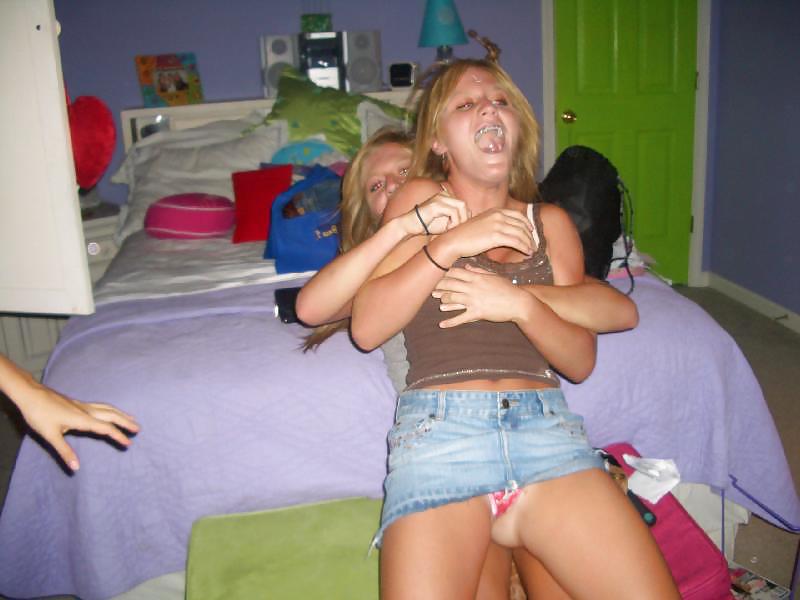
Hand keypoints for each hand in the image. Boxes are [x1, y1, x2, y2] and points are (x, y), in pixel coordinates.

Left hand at [20, 384, 138, 470]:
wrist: (30, 394)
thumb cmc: (39, 415)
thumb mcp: (50, 435)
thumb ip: (64, 451)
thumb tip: (76, 467)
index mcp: (82, 419)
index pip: (106, 428)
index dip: (118, 436)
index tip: (129, 443)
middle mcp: (86, 410)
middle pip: (111, 415)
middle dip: (126, 422)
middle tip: (138, 429)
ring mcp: (82, 405)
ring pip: (107, 408)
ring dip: (120, 414)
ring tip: (131, 418)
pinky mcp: (77, 403)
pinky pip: (100, 406)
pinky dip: (111, 409)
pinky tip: (109, 411)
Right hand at [401, 191, 470, 235]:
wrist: (408, 226)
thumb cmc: (426, 226)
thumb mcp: (444, 223)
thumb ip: (456, 220)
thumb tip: (469, 222)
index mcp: (445, 197)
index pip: (463, 205)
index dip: (464, 218)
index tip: (458, 229)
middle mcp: (443, 195)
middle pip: (464, 204)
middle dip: (464, 219)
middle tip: (458, 230)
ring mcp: (439, 198)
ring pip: (461, 206)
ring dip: (459, 220)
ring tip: (452, 230)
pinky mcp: (436, 204)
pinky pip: (453, 211)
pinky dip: (454, 222)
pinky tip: (447, 229)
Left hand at [432, 264, 533, 327]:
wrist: (518, 302)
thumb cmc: (507, 288)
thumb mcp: (494, 276)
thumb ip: (479, 271)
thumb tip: (468, 267)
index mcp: (477, 277)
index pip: (456, 272)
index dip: (444, 273)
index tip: (437, 274)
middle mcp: (473, 287)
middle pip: (451, 285)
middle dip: (439, 286)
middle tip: (431, 288)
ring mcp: (474, 301)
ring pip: (453, 299)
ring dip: (443, 301)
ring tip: (437, 302)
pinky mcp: (477, 313)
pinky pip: (460, 318)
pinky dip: (450, 322)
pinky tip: (441, 325)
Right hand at [437, 207, 533, 259]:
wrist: (454, 241)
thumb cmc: (465, 236)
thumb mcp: (481, 224)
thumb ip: (493, 224)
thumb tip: (504, 231)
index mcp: (495, 211)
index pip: (517, 215)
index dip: (526, 223)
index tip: (530, 231)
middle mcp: (498, 215)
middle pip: (521, 224)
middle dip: (530, 236)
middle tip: (533, 244)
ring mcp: (497, 224)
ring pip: (521, 233)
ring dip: (529, 243)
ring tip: (532, 251)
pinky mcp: (496, 236)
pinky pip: (516, 241)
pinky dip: (524, 247)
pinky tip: (527, 252)